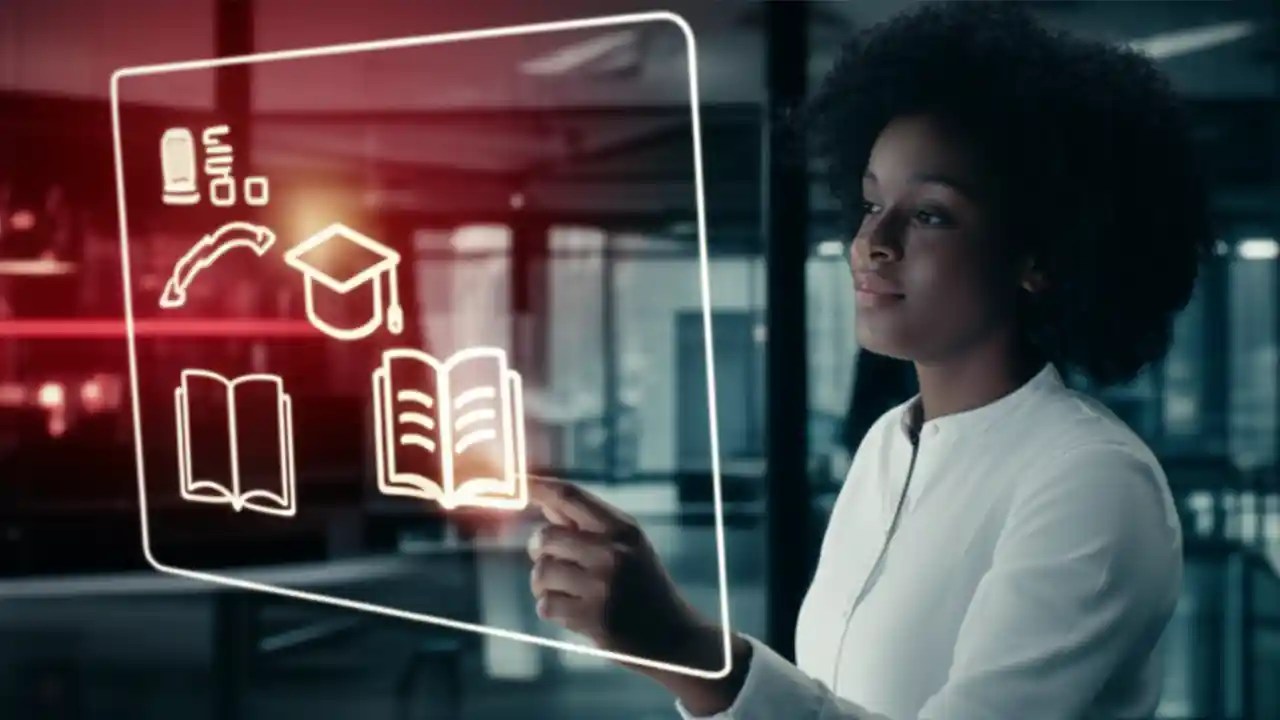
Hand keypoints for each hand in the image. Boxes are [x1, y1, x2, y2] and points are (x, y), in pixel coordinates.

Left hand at [526, 477, 718, 670]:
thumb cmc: (642, 585)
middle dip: (538, 550)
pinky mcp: (591, 617)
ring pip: (541, 572)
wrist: (672, 636)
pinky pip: (546, 604)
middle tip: (548, 560)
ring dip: (543, 584)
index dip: (538, 486)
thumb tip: (545, 503)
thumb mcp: (627, 546)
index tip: (516, 483)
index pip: (570, 496)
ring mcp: (602, 585)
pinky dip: (552, 609)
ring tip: (564, 591)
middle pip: (545, 537)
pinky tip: (573, 612)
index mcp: (623, 528)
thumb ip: (586, 525)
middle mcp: (613, 552)